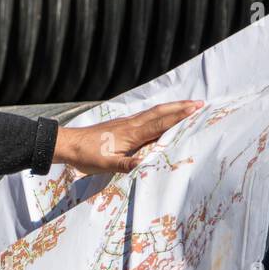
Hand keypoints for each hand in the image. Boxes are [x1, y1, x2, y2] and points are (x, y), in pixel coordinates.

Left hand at [52, 100, 203, 176]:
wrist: (68, 144)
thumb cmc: (86, 156)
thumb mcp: (105, 165)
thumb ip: (125, 164)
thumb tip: (145, 166)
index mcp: (131, 133)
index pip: (159, 123)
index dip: (178, 116)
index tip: (195, 109)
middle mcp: (131, 124)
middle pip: (160, 112)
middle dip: (180, 107)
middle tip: (200, 103)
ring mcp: (127, 123)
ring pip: (154, 112)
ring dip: (172, 108)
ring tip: (188, 106)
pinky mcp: (122, 125)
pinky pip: (146, 117)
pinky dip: (160, 113)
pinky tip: (162, 115)